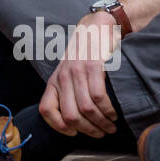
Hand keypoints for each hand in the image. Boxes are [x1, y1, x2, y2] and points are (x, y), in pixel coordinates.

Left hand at [39, 12, 120, 137]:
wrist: (96, 27)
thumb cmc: (84, 54)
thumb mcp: (68, 72)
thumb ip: (67, 91)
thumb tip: (73, 120)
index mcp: (54, 81)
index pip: (46, 110)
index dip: (58, 127)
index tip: (74, 133)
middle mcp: (62, 77)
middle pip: (70, 115)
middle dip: (88, 130)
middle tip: (101, 133)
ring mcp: (77, 71)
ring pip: (86, 109)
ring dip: (102, 123)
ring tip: (111, 126)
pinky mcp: (93, 66)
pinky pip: (99, 96)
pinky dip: (108, 110)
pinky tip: (113, 112)